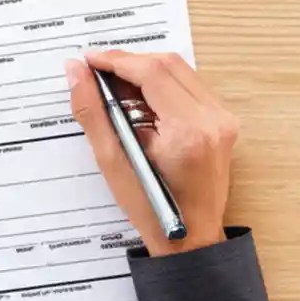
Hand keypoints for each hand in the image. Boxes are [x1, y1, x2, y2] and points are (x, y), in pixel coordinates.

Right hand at [64, 51, 237, 255]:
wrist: (190, 239)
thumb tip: (76, 72)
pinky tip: (140, 101)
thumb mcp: (113, 161)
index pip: (152, 73)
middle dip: (130, 62)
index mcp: (189, 132)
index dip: (117, 61)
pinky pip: (189, 86)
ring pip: (180, 71)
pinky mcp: (222, 122)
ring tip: (115, 88)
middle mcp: (213, 120)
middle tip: (98, 73)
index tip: (89, 61)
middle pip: (169, 65)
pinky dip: (161, 84)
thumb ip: (93, 112)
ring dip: (145, 72)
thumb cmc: (153, 210)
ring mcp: (222, 120)